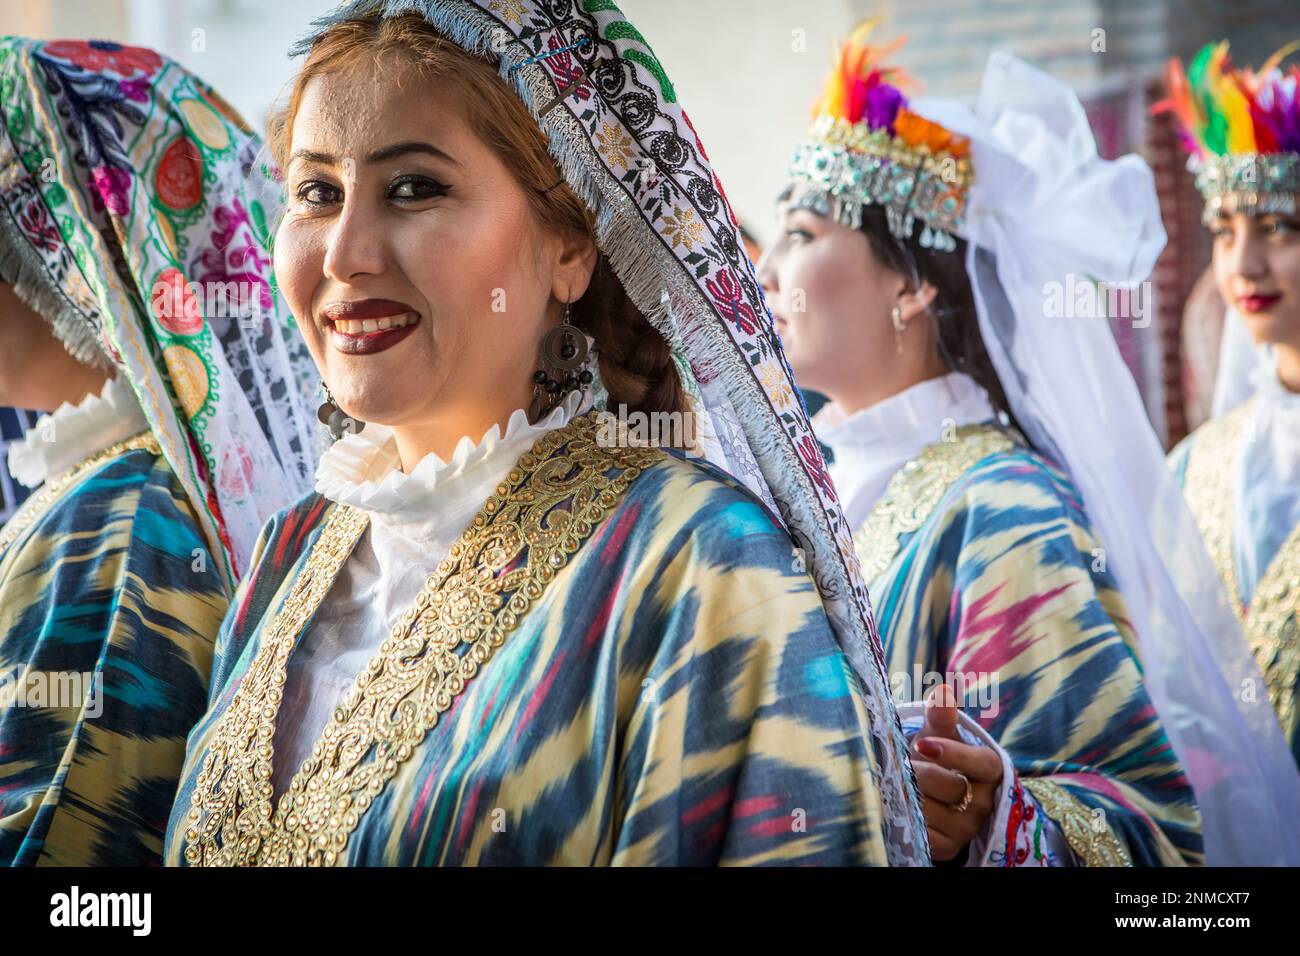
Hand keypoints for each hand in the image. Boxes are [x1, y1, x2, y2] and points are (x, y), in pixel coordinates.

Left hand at [912, 683, 1003, 861]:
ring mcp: (967, 827)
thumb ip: (941, 716)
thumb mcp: (938, 734)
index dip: (953, 754)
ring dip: (908, 794)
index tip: (923, 744)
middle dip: (919, 771)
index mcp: (989, 769)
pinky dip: (906, 817)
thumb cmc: (935, 755)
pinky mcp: (948, 846)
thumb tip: (943, 692)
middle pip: (949, 786)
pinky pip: (922, 833)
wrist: (929, 791)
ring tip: (903, 783)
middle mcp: (984, 802)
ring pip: (931, 810)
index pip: (981, 763)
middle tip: (904, 762)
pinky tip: (902, 804)